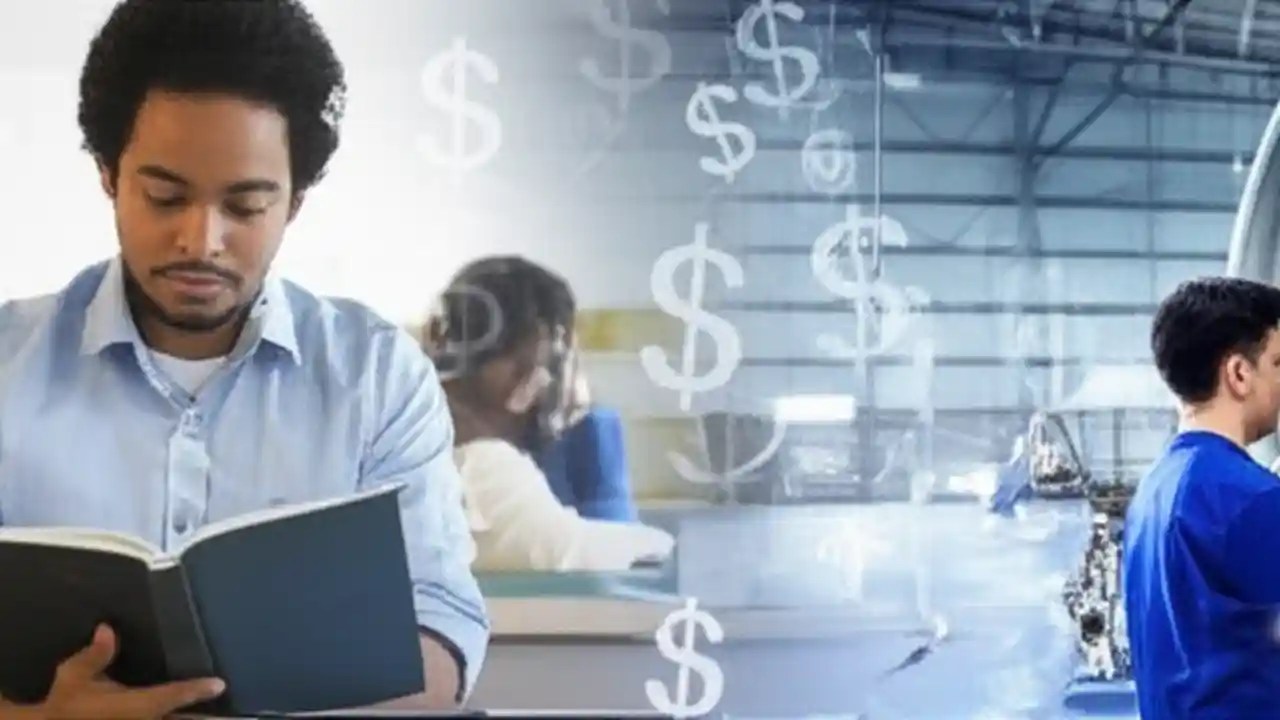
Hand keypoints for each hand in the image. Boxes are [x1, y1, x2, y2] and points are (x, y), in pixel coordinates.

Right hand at [30, 624, 223, 719]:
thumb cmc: (65, 704)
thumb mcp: (74, 676)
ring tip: (215, 713)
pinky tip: (183, 713)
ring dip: (189, 717)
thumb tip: (107, 629)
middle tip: (227, 710)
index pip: (172, 695)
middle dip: (204, 717)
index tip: (218, 684)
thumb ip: (95, 655)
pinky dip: (172, 716)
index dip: (195, 690)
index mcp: (135, 706)